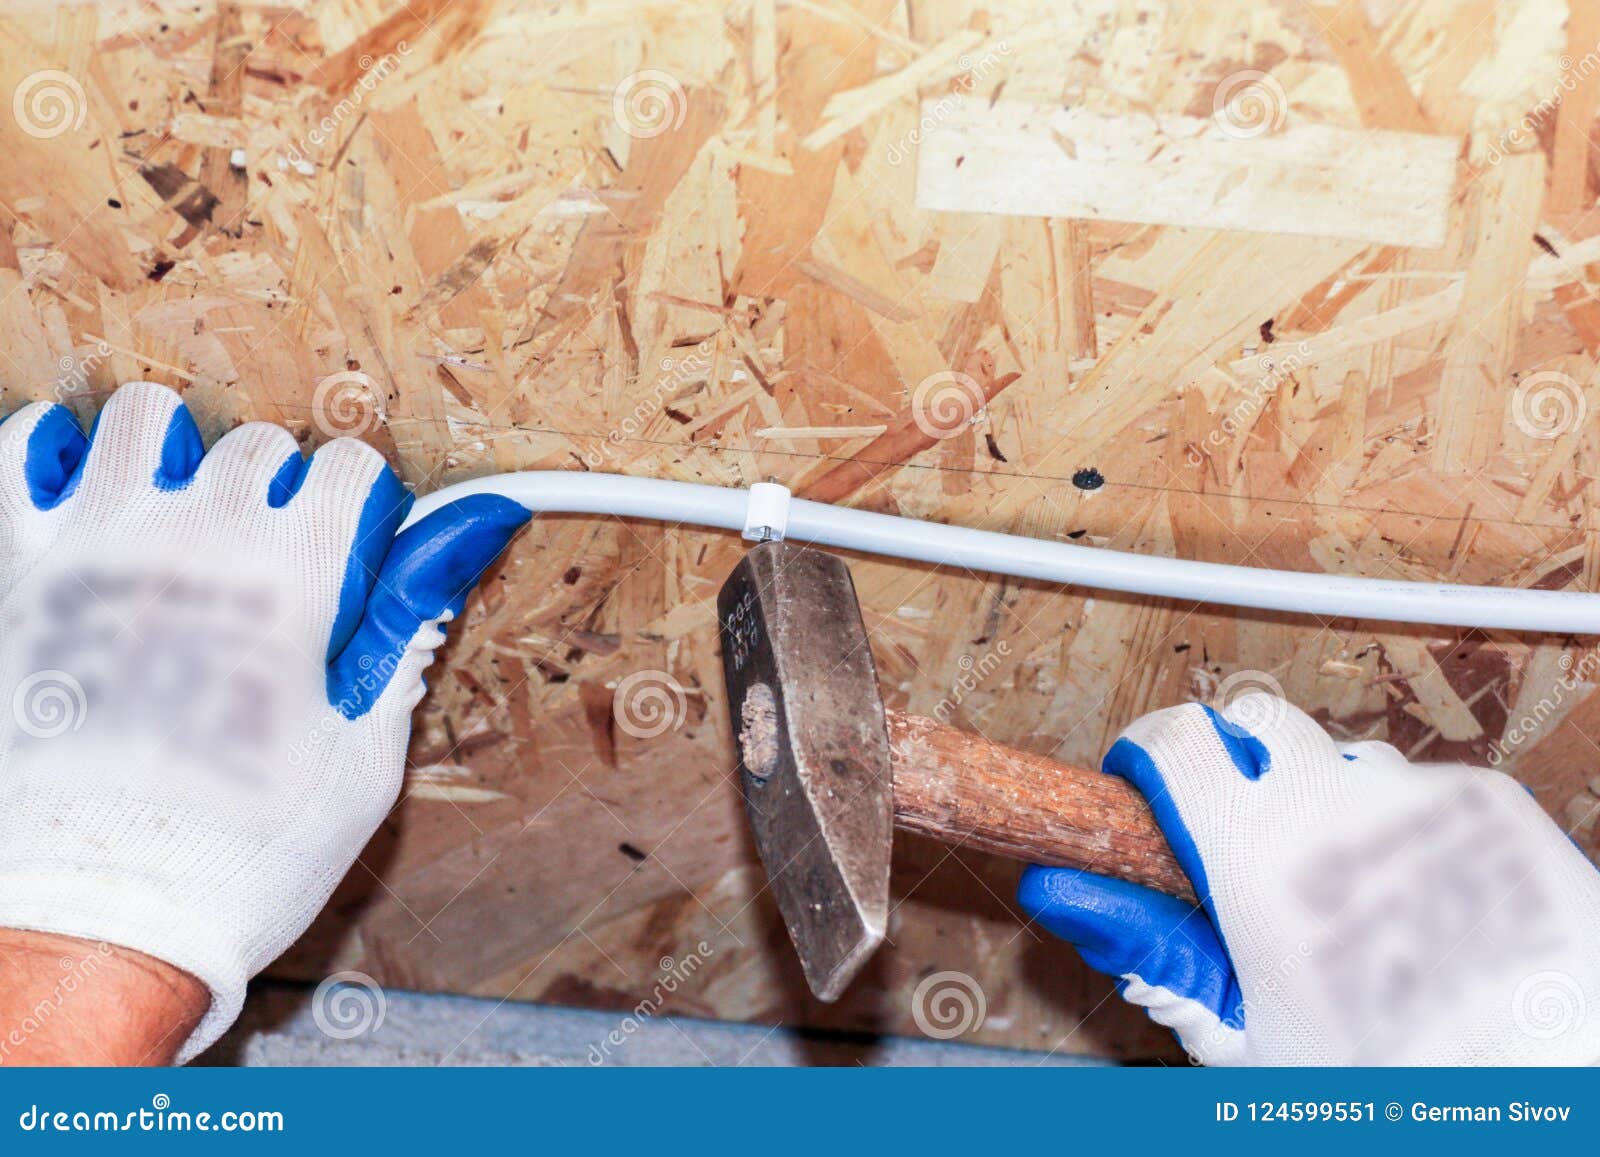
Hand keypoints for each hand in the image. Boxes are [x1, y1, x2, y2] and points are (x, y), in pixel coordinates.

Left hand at [0, 382, 527, 1061]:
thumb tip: (470, 533)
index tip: (357, 554)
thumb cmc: (234, 854)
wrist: (94, 924)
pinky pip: (24, 450)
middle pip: (260, 447)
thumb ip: (410, 623)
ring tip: (182, 515)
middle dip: (282, 494)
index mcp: (293, 581)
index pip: (353, 471)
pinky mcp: (11, 571)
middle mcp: (192, 540)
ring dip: (180, 454)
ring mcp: (91, 546)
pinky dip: (57, 451)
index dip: (367, 513)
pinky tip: (84, 491)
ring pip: (147, 419)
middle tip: (276, 567)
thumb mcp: (363, 751)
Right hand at [1019, 693, 1599, 1063]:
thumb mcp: (1246, 1038)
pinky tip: (1410, 899)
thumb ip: (1147, 952)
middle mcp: (1340, 804)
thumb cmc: (1404, 1089)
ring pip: (1334, 754)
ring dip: (1314, 797)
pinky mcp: (1488, 804)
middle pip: (1248, 721)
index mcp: (1263, 859)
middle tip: (1231, 841)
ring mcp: (1421, 796)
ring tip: (1332, 891)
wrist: (1556, 1092)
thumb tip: (1064, 896)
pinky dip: (1393, 827)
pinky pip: (1413, 786)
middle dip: (1225, 764)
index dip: (1145, 757)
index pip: (1170, 739)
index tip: (1142, 787)